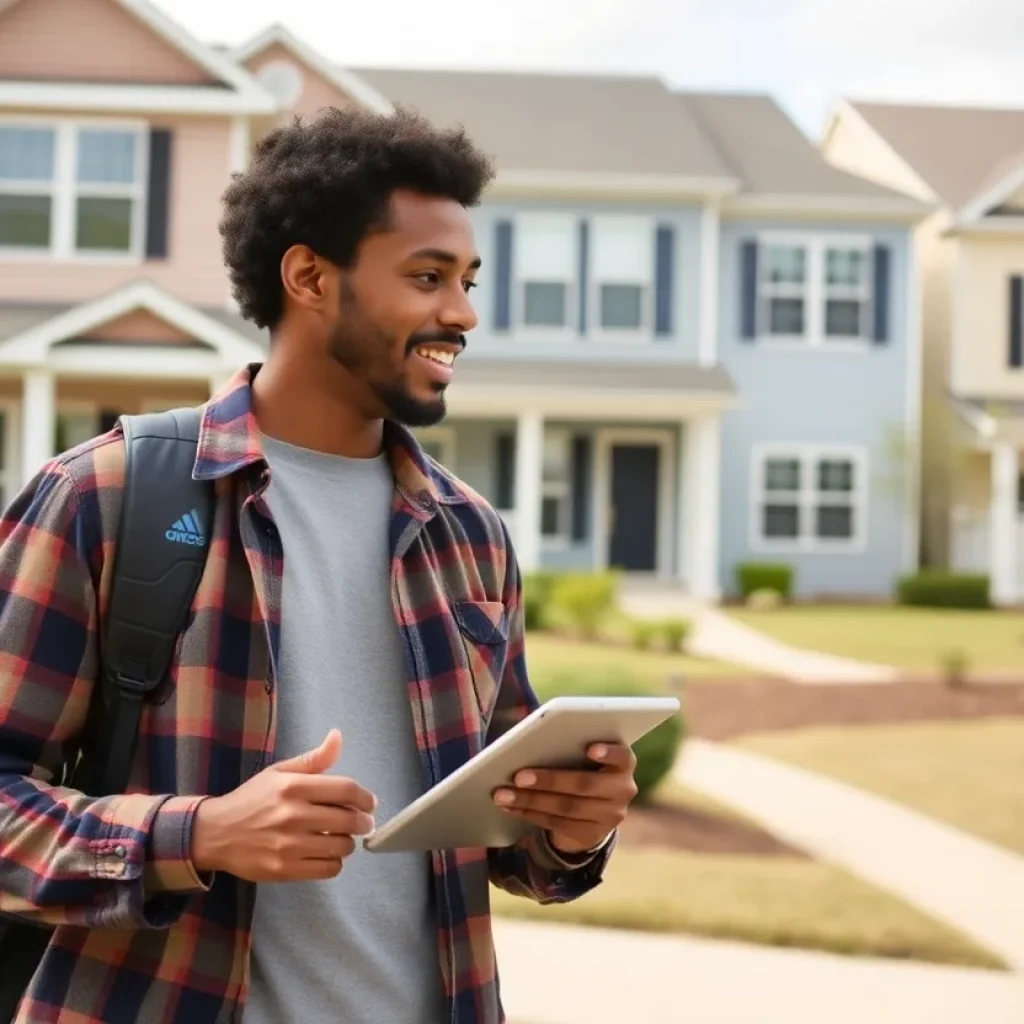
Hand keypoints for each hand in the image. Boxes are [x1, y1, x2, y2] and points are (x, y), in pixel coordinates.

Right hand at [191, 729, 376, 881]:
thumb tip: (338, 737)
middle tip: (363, 822)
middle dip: (363, 822)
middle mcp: (292, 815)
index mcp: (293, 787)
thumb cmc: (252, 799)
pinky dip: (335, 862)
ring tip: (341, 837)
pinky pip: (328, 869)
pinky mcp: (284, 870)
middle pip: (348, 820)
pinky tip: (327, 853)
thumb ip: (313, 759)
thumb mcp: (279, 772)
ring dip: (349, 842)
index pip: (345, 790)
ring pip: (341, 847)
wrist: (215, 833)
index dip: (365, 797)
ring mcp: (288, 845)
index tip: (369, 803)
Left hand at [492, 743, 637, 854]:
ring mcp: (609, 817)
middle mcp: (622, 790)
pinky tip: (509, 807)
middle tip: (518, 776)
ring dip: (530, 800)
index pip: (623, 756)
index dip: (608, 753)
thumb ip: (571, 747)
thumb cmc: (582, 767)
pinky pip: (556, 824)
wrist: (593, 810)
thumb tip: (532, 740)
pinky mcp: (591, 835)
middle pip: (584, 785)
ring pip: (565, 808)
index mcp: (623, 764)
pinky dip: (529, 813)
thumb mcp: (584, 757)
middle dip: (549, 780)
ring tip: (503, 793)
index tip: (589, 748)